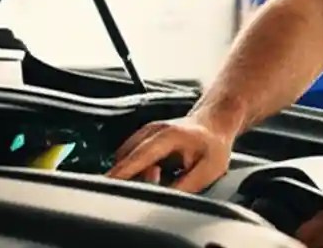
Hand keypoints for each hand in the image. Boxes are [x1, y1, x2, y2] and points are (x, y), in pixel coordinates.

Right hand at [105, 114, 233, 191]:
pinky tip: (157, 171)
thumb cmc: (213, 145)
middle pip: (126, 159)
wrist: (214, 123)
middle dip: (129, 178)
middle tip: (155, 184)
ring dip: (135, 174)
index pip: (137, 157)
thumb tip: (164, 199)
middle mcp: (152, 130)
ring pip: (126, 159)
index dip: (121, 174)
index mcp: (168, 136)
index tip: (107, 186)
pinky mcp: (142, 136)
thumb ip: (184, 186)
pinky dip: (137, 168)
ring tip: (162, 175)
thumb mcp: (208, 171)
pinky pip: (130, 157)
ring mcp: (145, 131)